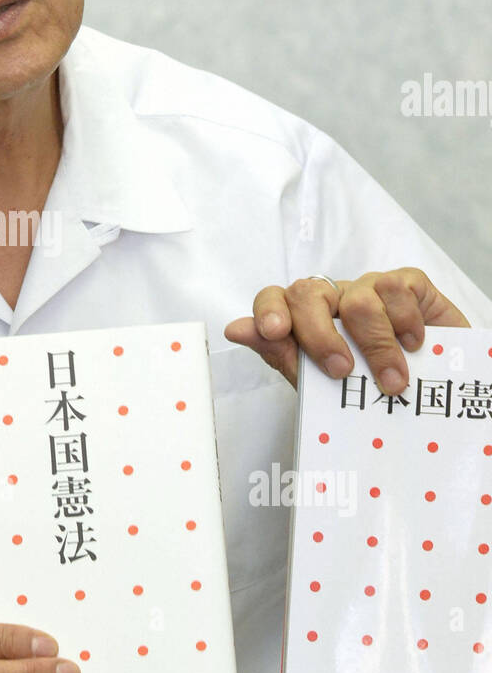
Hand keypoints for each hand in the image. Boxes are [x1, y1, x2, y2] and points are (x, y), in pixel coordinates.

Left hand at [223, 267, 469, 392]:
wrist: (438, 389)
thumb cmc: (373, 386)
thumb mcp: (324, 384)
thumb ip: (282, 356)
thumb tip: (235, 330)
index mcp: (304, 319)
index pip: (273, 299)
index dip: (269, 311)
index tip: (274, 332)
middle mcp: (333, 297)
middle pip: (309, 293)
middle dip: (320, 335)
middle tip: (341, 371)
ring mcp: (369, 287)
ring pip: (357, 299)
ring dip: (376, 346)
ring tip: (393, 381)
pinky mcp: (408, 282)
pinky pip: (396, 290)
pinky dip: (405, 323)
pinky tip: (414, 345)